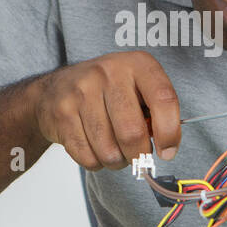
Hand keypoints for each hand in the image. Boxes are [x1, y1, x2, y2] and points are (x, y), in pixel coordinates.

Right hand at [31, 51, 180, 170]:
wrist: (56, 89)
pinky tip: (95, 147)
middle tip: (138, 156)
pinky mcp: (63, 114)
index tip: (168, 151)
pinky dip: (96, 162)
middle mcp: (108, 73)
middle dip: (139, 155)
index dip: (170, 132)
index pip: (164, 99)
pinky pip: (88, 157)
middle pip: (132, 133)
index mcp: (136, 64)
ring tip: (114, 149)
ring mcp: (82, 92)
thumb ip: (155, 112)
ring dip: (117, 161)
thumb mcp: (137, 88)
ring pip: (109, 151)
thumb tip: (165, 148)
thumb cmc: (108, 92)